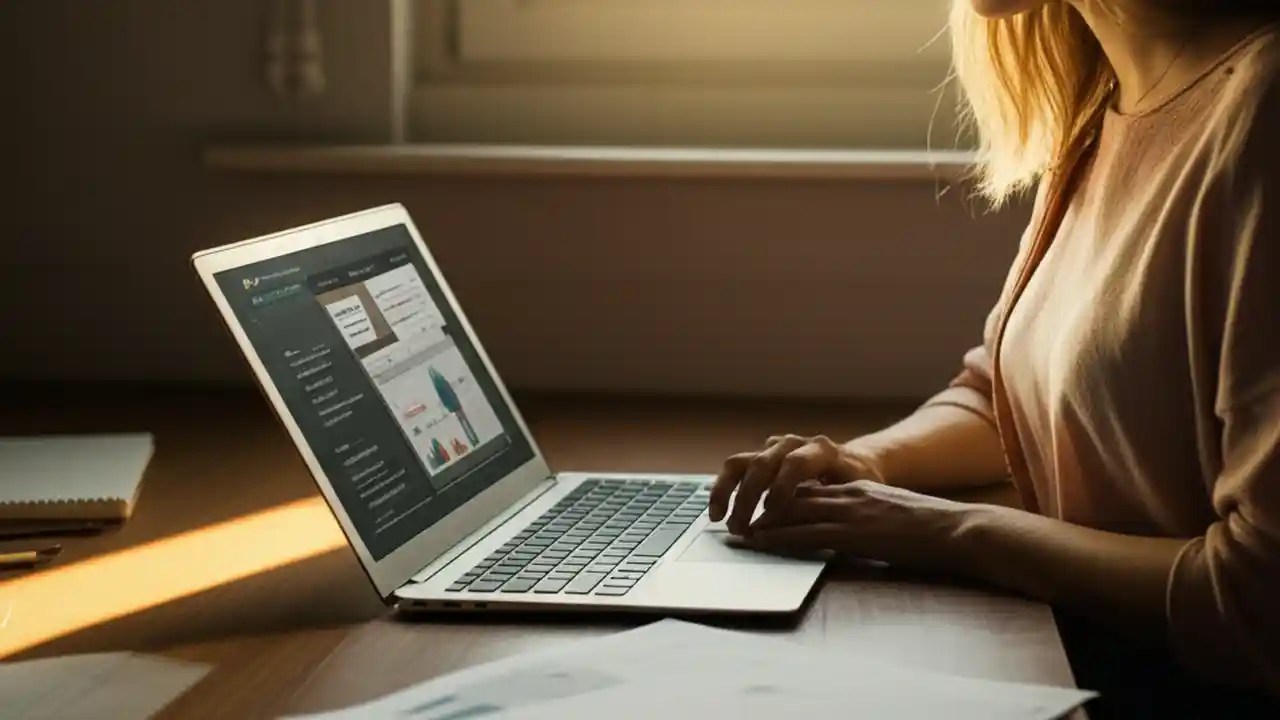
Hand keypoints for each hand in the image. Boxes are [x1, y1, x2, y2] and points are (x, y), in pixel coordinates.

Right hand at [709, 434, 881, 535]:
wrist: (853, 462)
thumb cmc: (855, 483)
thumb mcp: (855, 492)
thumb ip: (834, 502)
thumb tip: (817, 526)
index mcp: (821, 450)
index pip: (795, 464)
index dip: (782, 488)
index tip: (771, 514)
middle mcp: (793, 444)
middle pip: (762, 464)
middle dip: (748, 498)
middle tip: (741, 528)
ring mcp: (773, 448)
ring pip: (741, 462)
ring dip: (726, 491)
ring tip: (719, 518)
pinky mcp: (760, 456)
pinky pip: (735, 468)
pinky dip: (723, 489)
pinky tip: (717, 513)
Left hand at [744, 480, 972, 571]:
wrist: (956, 529)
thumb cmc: (935, 528)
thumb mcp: (897, 512)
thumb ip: (872, 515)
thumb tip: (860, 530)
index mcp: (860, 488)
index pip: (813, 489)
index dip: (784, 496)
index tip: (763, 502)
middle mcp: (849, 495)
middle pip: (796, 496)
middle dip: (765, 506)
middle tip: (738, 515)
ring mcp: (850, 512)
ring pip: (794, 512)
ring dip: (764, 522)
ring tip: (740, 532)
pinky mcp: (852, 534)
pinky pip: (806, 534)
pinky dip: (779, 537)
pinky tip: (762, 543)